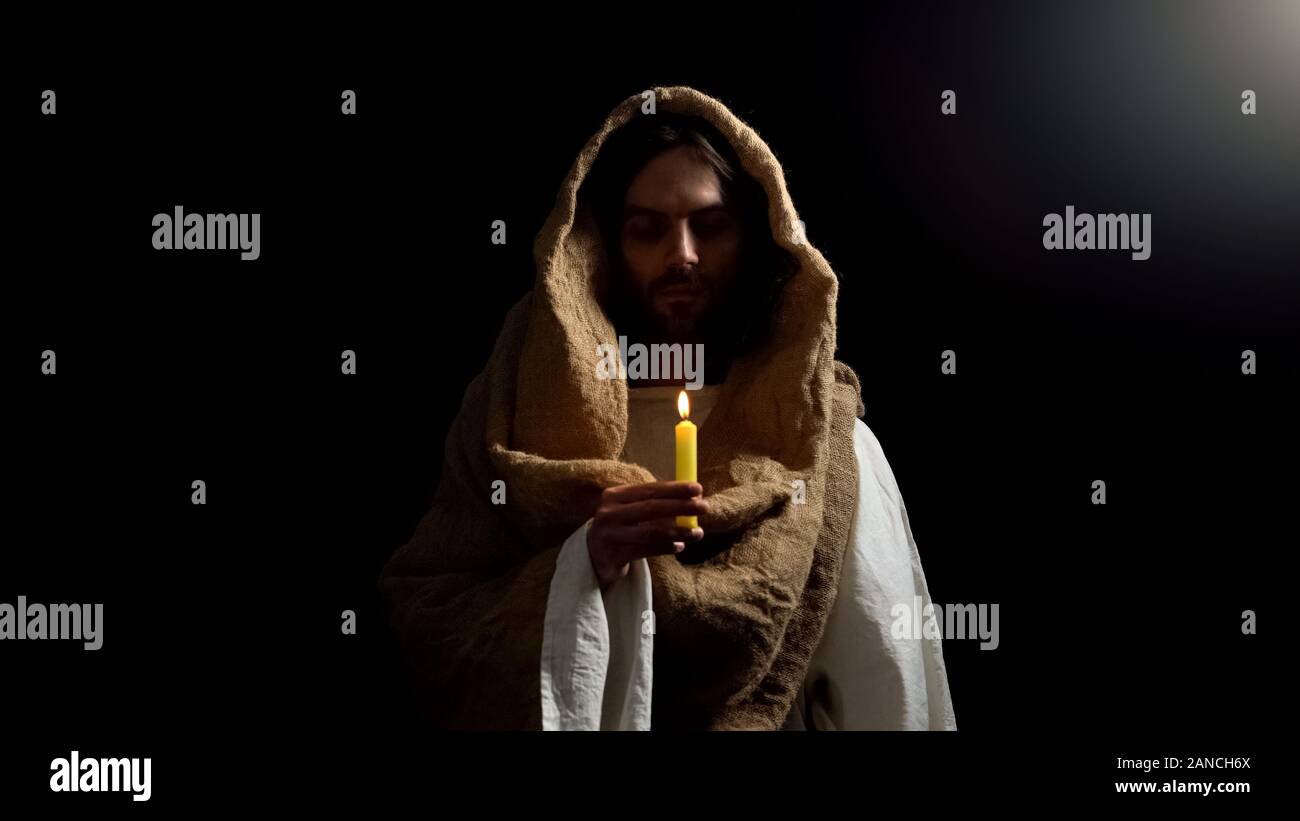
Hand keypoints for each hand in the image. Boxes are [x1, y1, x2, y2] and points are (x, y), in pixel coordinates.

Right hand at [587, 480, 708, 589]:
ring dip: (678, 531)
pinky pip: (645, 550)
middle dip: (681, 506)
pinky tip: (680, 546)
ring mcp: (610, 535)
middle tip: (704, 507)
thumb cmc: (621, 528)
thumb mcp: (630, 511)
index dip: (675, 488)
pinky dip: (665, 548)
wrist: (593, 556)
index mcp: (615, 496)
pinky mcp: (613, 555)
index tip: (698, 488)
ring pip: (650, 532)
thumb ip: (654, 503)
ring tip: (698, 532)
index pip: (650, 489)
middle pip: (651, 508)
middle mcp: (609, 513)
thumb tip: (692, 498)